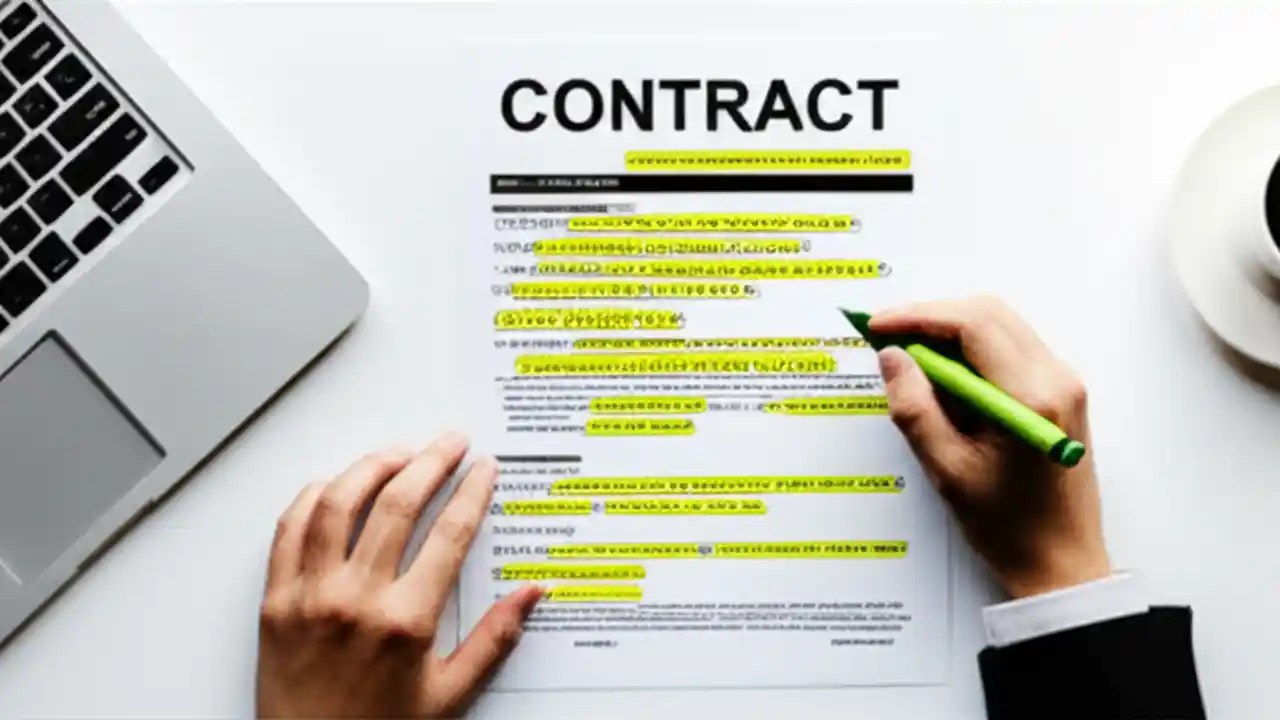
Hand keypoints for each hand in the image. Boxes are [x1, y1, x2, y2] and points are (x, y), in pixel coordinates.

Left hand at [256, 433, 541, 717]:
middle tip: (450, 443)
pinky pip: (289, 529)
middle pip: (397, 503)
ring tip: (398, 452)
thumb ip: (494, 640)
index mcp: (405, 622)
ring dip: (372, 466)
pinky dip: (312, 497)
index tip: (483, 470)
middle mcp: (355, 600)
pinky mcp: (276, 599)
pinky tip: (334, 486)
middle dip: (431, 461)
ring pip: (338, 503)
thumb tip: (533, 595)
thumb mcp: (449, 694)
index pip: (448, 534)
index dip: (471, 492)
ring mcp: (310, 595)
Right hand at [872, 297, 1109, 598]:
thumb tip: (891, 358)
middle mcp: (1057, 378)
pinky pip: (1010, 349)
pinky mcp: (1059, 392)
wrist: (1062, 563)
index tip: (878, 325)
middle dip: (932, 318)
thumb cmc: (1010, 528)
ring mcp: (1063, 382)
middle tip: (887, 337)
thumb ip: (915, 409)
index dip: (918, 316)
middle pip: (988, 314)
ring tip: (908, 360)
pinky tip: (941, 377)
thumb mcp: (948, 471)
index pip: (973, 324)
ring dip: (950, 332)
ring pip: (999, 326)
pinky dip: (970, 351)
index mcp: (1032, 396)